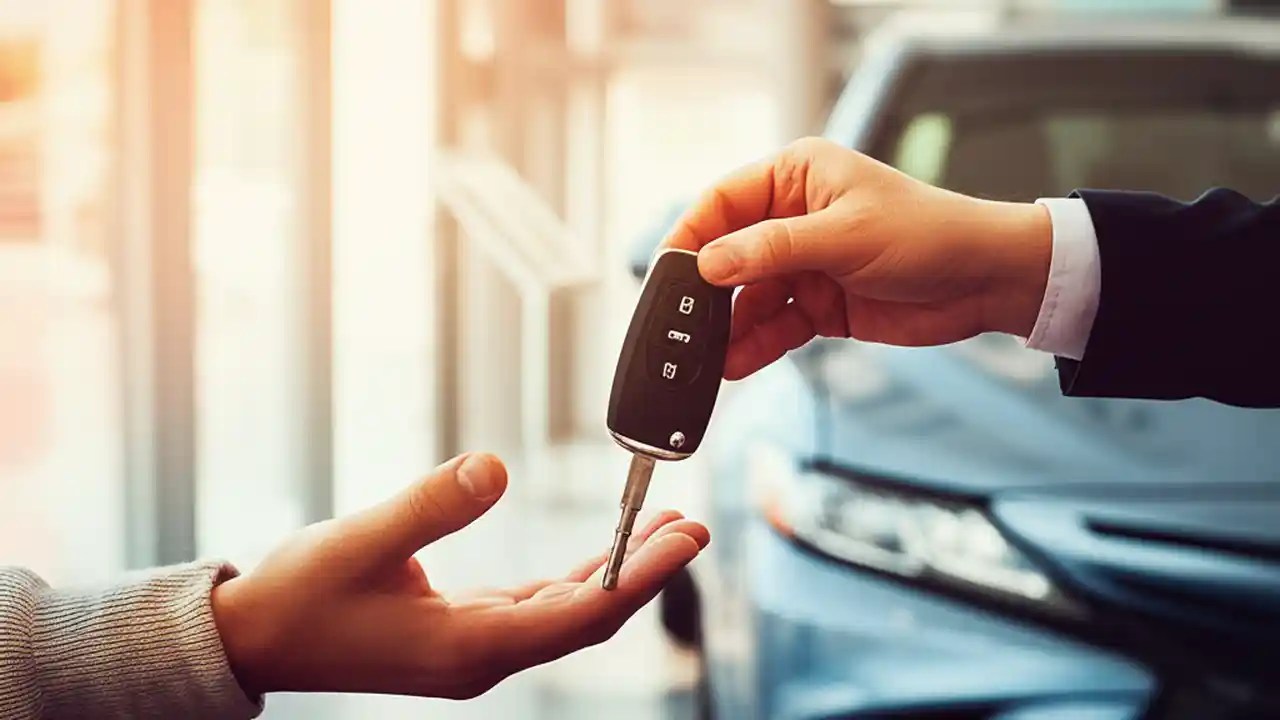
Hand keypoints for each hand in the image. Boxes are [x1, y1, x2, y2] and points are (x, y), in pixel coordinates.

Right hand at [211, 453, 708, 698]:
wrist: (257, 641)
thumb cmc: (300, 598)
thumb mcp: (360, 542)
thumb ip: (430, 506)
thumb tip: (495, 467)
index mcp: (469, 647)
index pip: (583, 613)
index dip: (643, 575)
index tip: (689, 537)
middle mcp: (484, 657)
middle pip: (588, 615)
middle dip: (645, 570)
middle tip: (694, 525)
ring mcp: (475, 649)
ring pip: (567, 611)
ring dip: (616, 571)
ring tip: (663, 529)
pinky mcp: (464, 635)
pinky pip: (539, 606)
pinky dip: (577, 576)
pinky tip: (601, 553)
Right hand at [664, 137, 1052, 379]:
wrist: (986, 281)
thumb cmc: (927, 234)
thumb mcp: (843, 237)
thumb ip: (772, 251)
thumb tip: (709, 265)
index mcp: (796, 177)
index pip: (723, 202)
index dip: (690, 236)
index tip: (665, 273)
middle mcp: (792, 218)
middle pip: (728, 255)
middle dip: (706, 293)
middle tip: (680, 326)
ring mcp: (804, 264)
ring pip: (748, 299)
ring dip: (727, 329)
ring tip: (706, 359)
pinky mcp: (818, 306)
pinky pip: (773, 327)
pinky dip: (754, 347)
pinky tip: (734, 366)